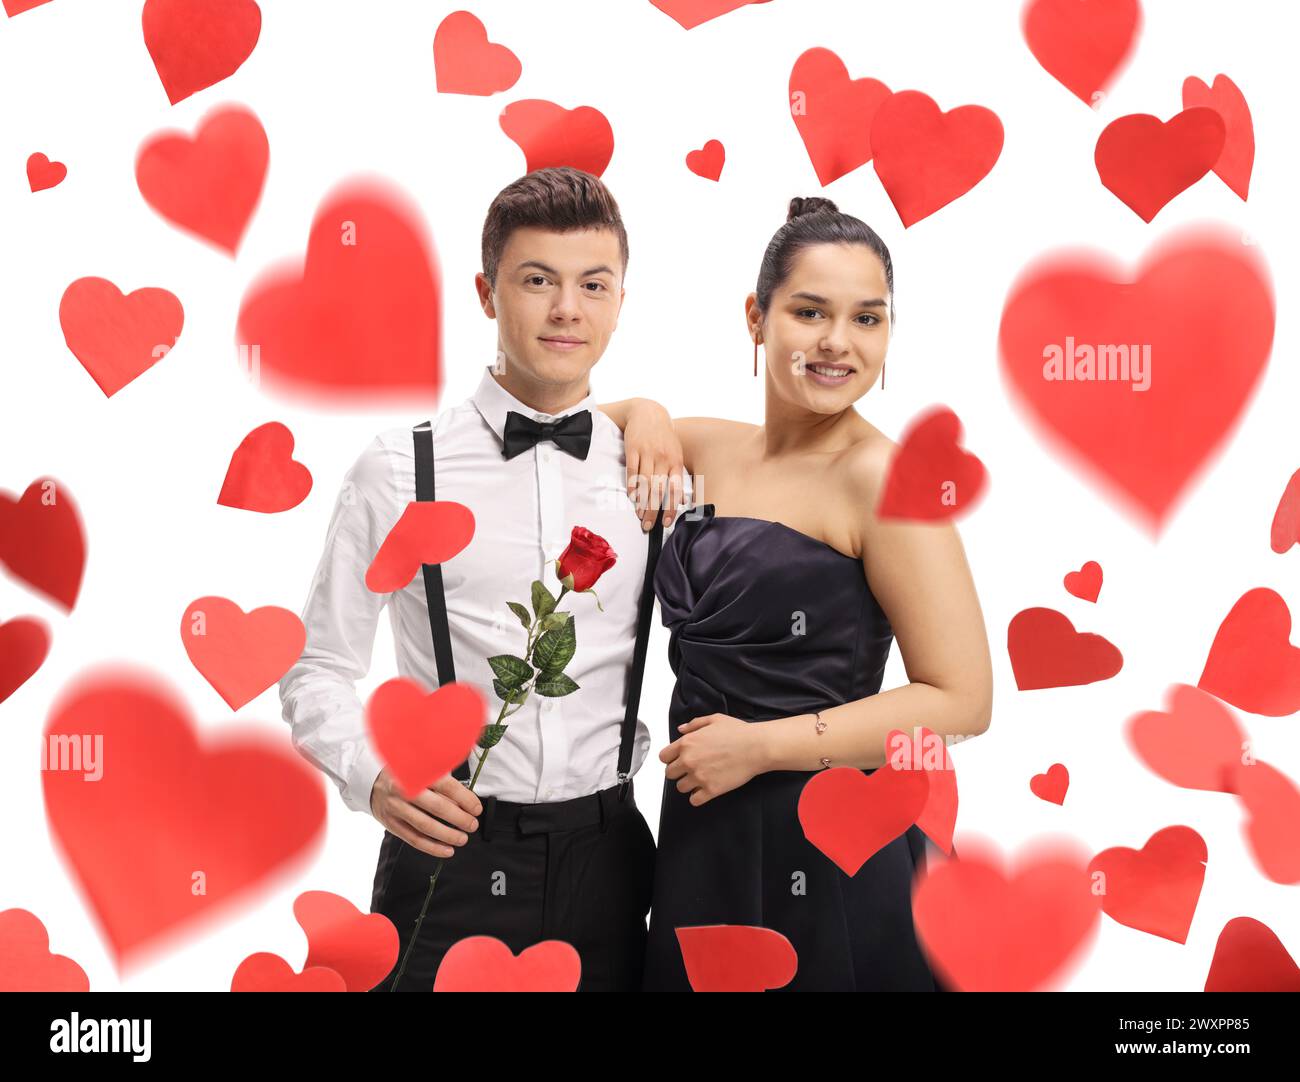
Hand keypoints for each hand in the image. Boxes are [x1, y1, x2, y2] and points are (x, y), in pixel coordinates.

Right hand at [369, 768, 482, 857]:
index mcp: (415, 771)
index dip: (464, 798)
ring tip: (462, 838)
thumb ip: (442, 776)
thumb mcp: (421, 766)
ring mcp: (396, 808)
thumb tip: (468, 792)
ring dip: (447, 835)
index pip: (445, 785)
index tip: (476, 808)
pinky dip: (432, 847)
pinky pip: (413, 839)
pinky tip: (446, 850)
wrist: (372, 782)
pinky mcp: (391, 823)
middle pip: (437, 807)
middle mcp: (403, 789)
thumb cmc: (404, 774)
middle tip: (472, 824)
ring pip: (425, 825)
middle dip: (459, 818)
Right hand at [623, 399, 684, 530]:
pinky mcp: (633, 448)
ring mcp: (647, 453)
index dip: (671, 507)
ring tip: (640, 516)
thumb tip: (683, 500)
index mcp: (675, 461)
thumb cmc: (664, 437)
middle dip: (654, 510)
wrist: (648, 412)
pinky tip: (631, 496)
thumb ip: (678, 475)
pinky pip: (632, 470)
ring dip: (642, 502)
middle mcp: (662, 458)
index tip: (667, 522)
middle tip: (649, 526)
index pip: (675, 489)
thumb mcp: (676, 453)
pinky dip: (631, 485)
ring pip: (645, 483)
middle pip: (658, 490)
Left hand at [660, 713, 765, 805]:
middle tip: (690, 769)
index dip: (670, 759)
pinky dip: (698, 797)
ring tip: (700, 778)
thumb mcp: (714, 719)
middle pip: (669, 774)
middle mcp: (689, 761)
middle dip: (678, 772)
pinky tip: (705, 790)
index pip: (663, 757)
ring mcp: (699, 777)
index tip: (677, 760)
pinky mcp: (711, 790)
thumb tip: (681, 729)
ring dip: (688, 784)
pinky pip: (694, 800)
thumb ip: (694, 724)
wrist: (756, 747)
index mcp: (687, 743)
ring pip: (680, 788)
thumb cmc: (738, 732)